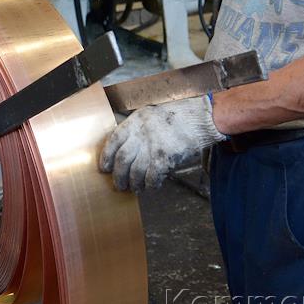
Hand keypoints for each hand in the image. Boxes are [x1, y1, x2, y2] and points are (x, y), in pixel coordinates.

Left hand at [98, 96, 220, 191]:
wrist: (200, 117)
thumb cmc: (178, 116)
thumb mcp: (151, 115)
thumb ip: (137, 130)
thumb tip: (126, 150)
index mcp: (135, 121)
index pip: (114, 140)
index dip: (106, 156)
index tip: (104, 168)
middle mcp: (141, 133)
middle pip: (122, 159)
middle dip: (118, 175)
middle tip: (119, 184)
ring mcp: (152, 146)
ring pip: (135, 171)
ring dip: (134, 183)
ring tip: (135, 188)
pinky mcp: (165, 157)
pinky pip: (152, 176)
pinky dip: (150, 184)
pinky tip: (151, 186)